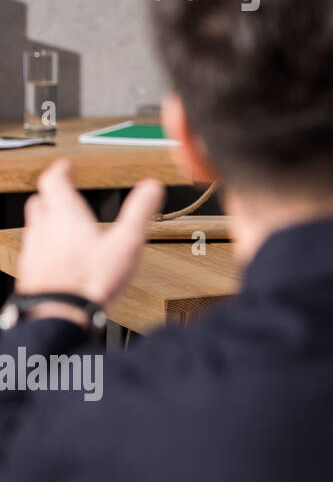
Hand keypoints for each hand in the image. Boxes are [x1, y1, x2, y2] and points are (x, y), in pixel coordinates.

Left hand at [16, 160, 163, 323]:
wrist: (59, 315)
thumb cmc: (90, 280)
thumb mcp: (127, 241)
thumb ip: (140, 211)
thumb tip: (152, 186)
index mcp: (66, 216)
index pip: (54, 181)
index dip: (61, 171)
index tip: (67, 166)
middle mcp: (44, 230)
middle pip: (40, 202)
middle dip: (52, 195)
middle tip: (63, 192)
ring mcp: (34, 252)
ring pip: (36, 227)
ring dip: (48, 221)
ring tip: (64, 225)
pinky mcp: (30, 273)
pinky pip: (35, 252)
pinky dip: (47, 247)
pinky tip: (60, 259)